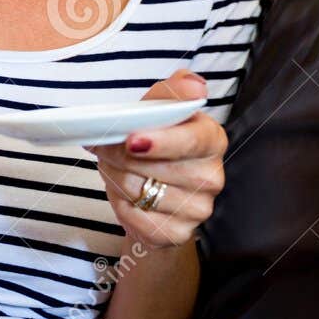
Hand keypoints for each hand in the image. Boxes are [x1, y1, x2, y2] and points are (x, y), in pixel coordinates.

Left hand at [92, 70, 226, 248]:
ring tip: (116, 169)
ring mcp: (199, 209)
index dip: (162, 142)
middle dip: (121, 157)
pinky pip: (137, 220)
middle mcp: (213, 176)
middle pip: (156, 168)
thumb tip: (194, 84)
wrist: (152, 194)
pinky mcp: (179, 234)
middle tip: (105, 147)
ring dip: (116, 179)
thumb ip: (171, 93)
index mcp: (212, 139)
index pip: (192, 140)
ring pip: (141, 193)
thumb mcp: (158, 112)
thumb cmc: (154, 145)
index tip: (132, 141)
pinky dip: (121, 206)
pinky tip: (125, 196)